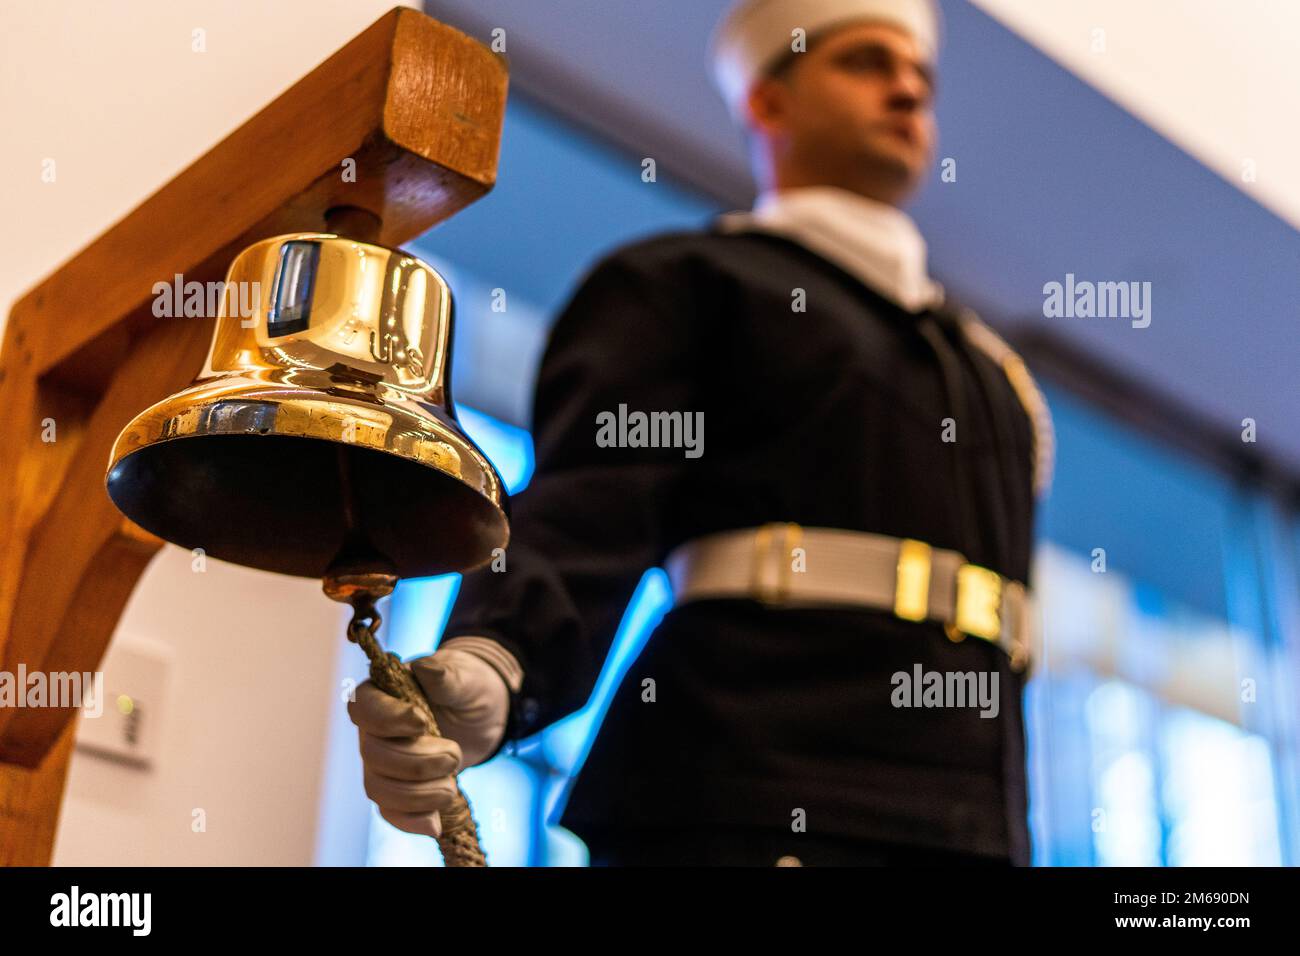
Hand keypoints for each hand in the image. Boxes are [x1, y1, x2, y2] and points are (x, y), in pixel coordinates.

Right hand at [347, 646, 509, 836]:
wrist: (482, 714)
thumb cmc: (468, 688)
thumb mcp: (465, 678)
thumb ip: (446, 676)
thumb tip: (426, 668)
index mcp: (384, 694)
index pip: (364, 708)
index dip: (387, 719)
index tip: (422, 722)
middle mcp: (376, 730)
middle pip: (373, 754)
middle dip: (416, 762)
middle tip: (454, 755)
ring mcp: (385, 761)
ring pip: (379, 787)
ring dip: (417, 794)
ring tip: (452, 786)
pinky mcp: (400, 787)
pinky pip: (391, 811)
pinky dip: (411, 820)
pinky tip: (435, 823)